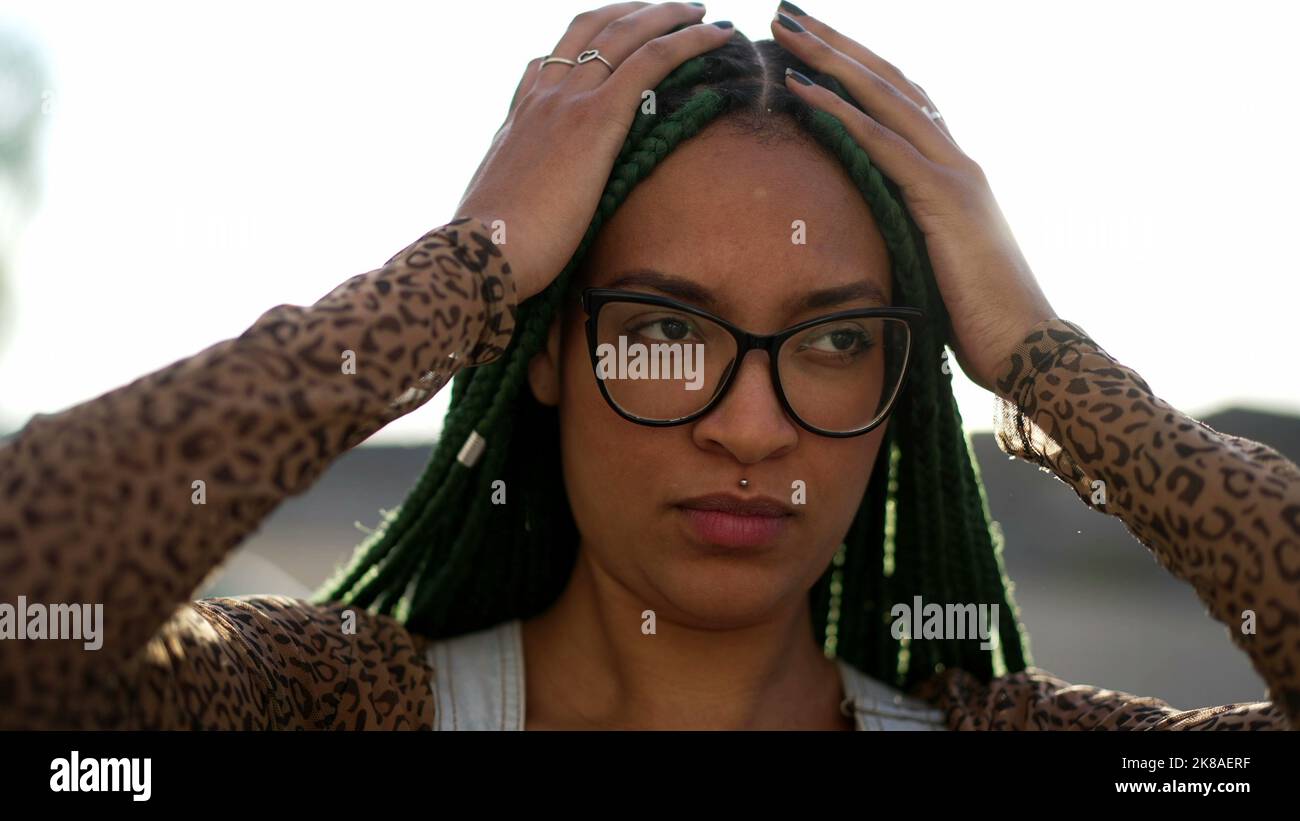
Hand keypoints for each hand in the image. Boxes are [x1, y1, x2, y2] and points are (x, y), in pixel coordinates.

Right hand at [454, 2, 733, 302]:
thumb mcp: (503, 206)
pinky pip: (650, 61)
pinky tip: (716, 36)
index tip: (616, 41)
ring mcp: (567, 102)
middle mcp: (542, 97)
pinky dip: (687, 41)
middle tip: (670, 10)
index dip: (587, 43)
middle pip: (591, 29)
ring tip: (702, 12)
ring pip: (625, 33)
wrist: (486, 251)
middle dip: (634, 13)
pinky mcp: (596, 119)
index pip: (549, 60)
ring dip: (668, 15)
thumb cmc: (496, 247)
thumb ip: (521, 188)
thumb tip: (528, 200)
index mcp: (519, 118)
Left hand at [771, 8, 1055, 396]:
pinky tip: (803, 89)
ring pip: (884, 97)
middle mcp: (955, 158)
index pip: (902, 102)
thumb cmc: (978, 317)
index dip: (859, 70)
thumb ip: (907, 233)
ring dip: (831, 60)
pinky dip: (840, 112)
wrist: (1026, 345)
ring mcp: (953, 173)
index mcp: (953, 171)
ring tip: (786, 29)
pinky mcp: (943, 199)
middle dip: (839, 44)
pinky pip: (882, 143)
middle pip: (890, 81)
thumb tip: (867, 236)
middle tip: (789, 11)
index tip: (815, 46)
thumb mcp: (933, 263)